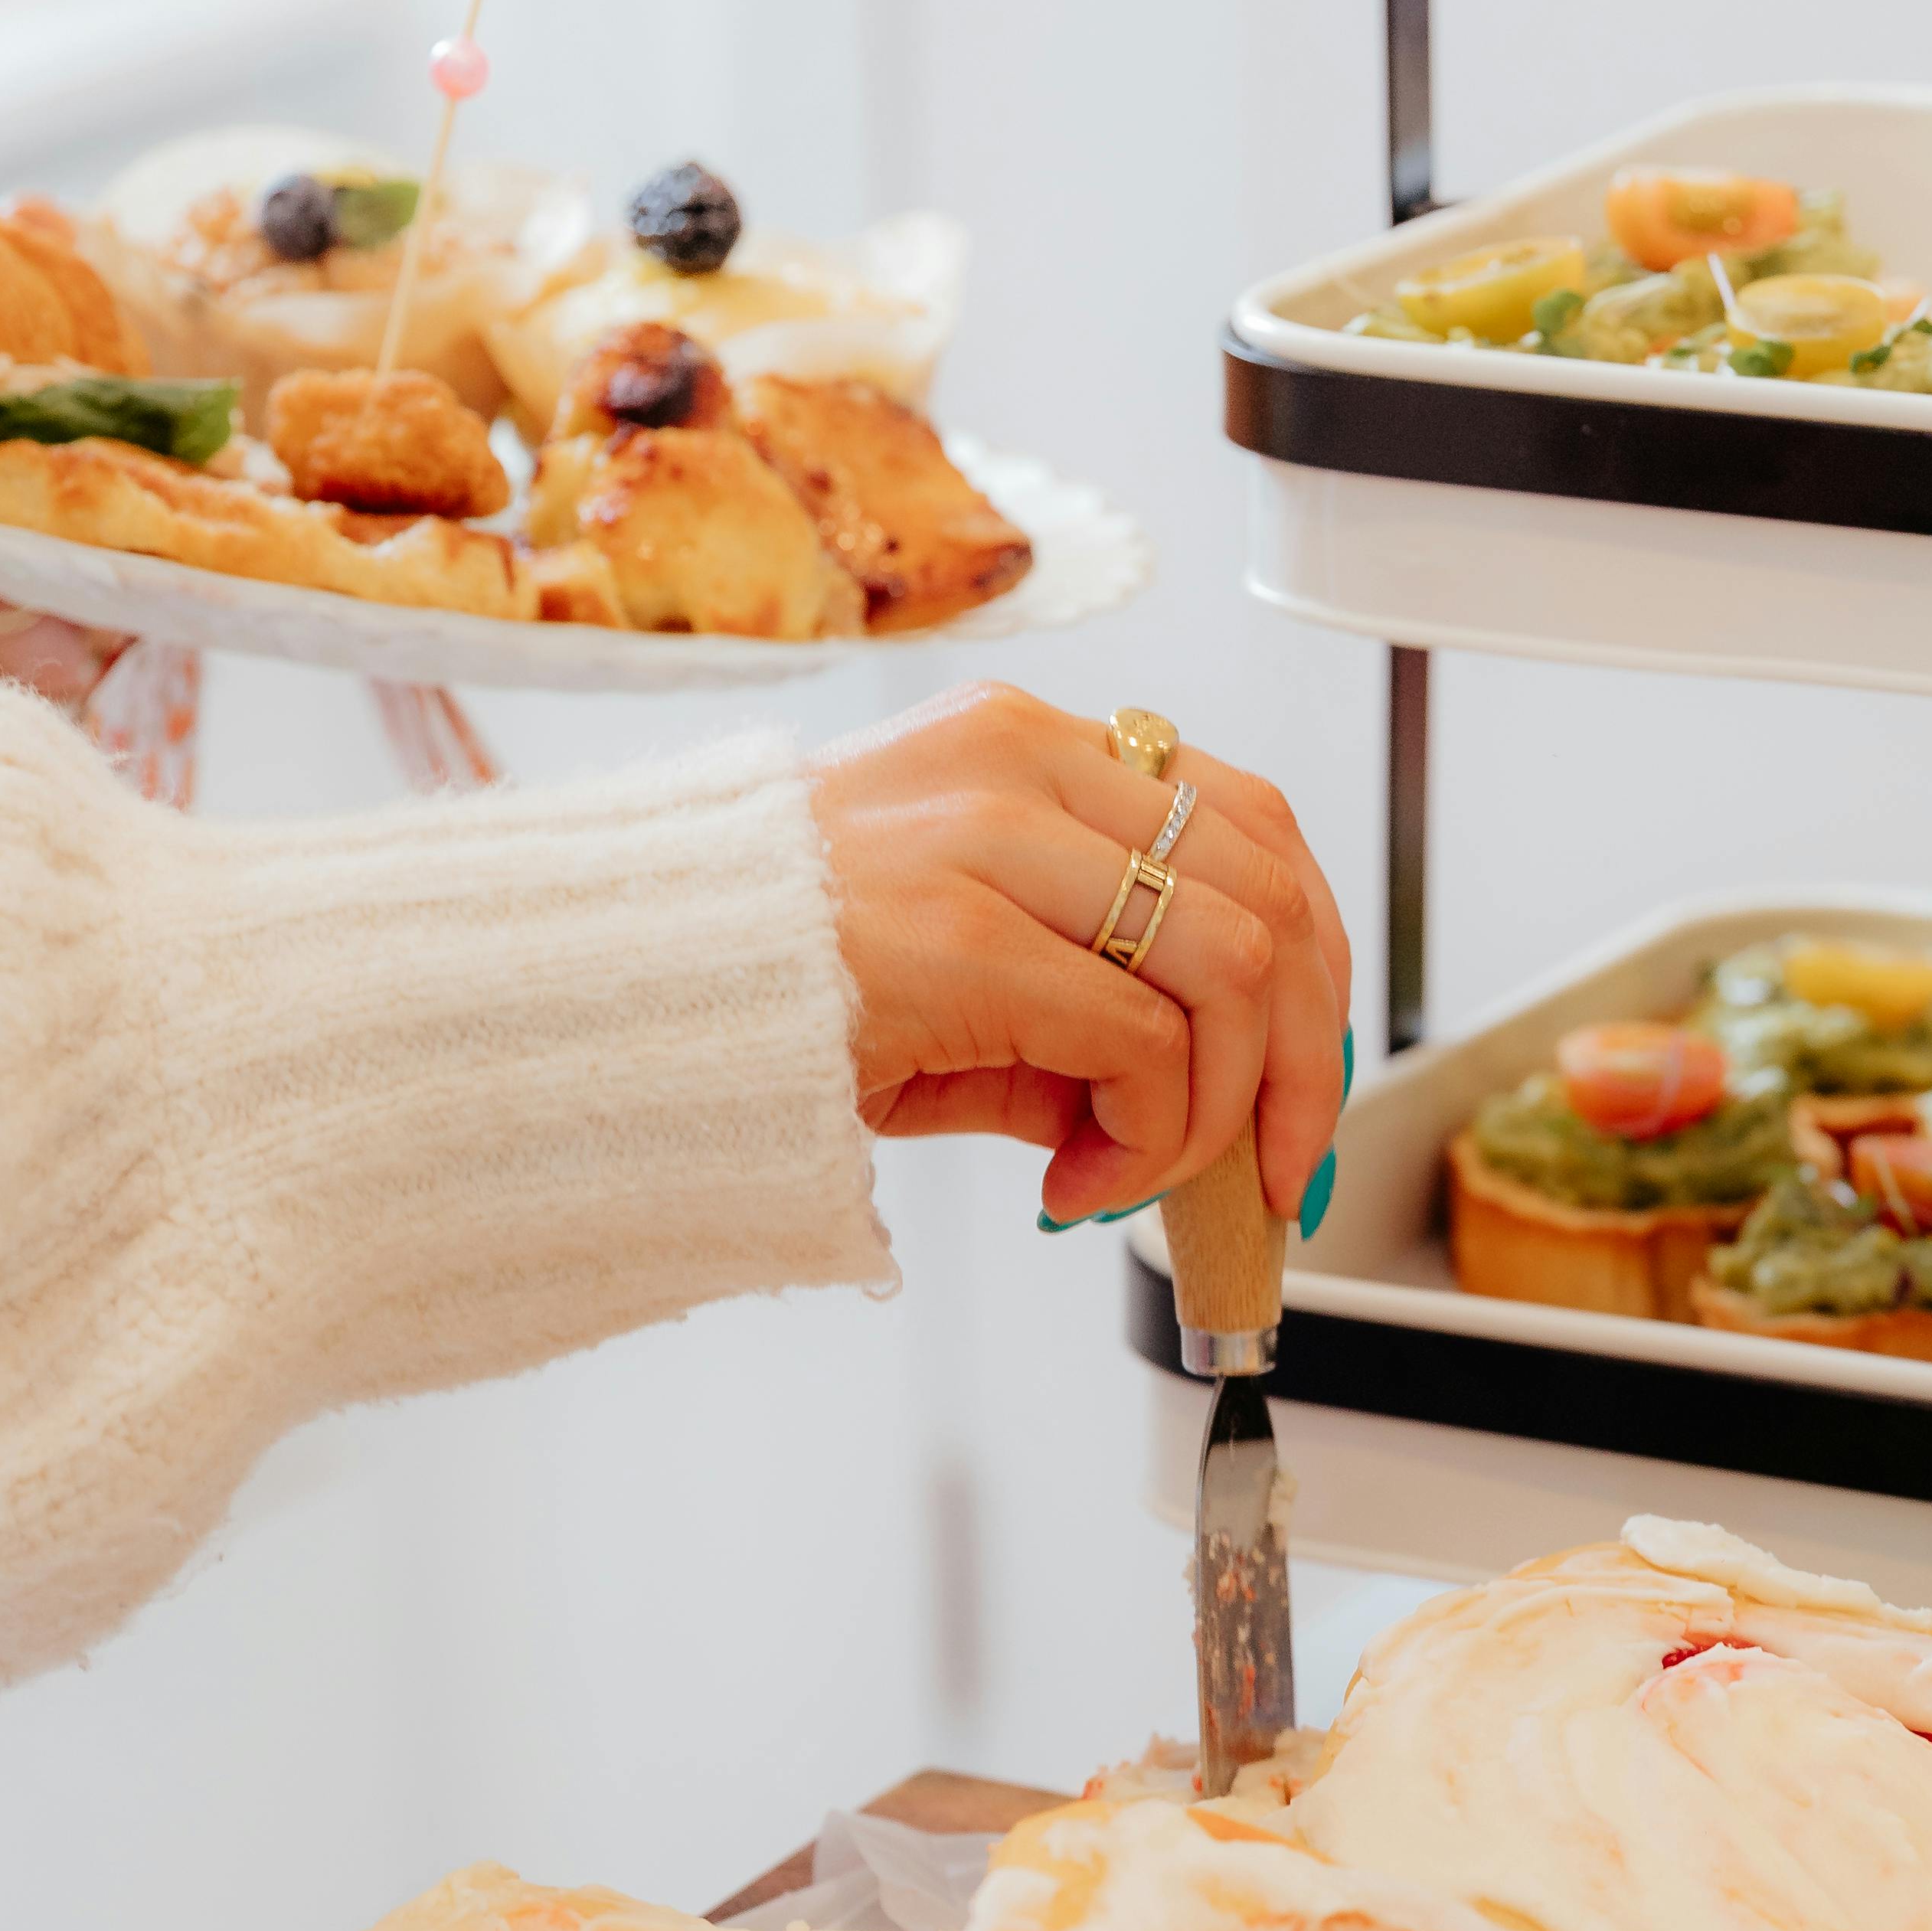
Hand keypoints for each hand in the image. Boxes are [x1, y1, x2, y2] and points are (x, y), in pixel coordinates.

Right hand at [808, 683, 1351, 1224]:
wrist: (616, 995)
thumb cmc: (775, 983)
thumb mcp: (964, 964)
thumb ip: (1087, 999)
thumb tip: (1210, 1105)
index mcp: (1027, 745)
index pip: (1247, 820)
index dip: (1315, 961)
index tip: (1302, 1080)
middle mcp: (1024, 763)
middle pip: (1276, 888)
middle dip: (1306, 1056)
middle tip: (1270, 1168)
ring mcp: (994, 838)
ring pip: (1238, 964)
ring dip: (1223, 1108)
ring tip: (1137, 1177)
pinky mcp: (967, 937)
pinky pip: (1147, 1044)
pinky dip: (1148, 1140)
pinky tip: (1075, 1185)